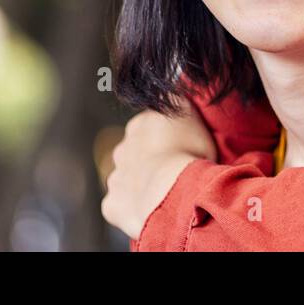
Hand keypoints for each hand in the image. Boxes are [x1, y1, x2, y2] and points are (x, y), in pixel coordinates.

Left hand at [101, 104, 217, 239]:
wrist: (170, 189)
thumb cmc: (189, 154)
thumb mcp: (191, 116)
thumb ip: (178, 106)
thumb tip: (172, 94)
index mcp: (141, 124)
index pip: (151, 128)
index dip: (166, 141)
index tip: (181, 151)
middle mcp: (123, 148)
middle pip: (135, 154)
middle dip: (149, 163)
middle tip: (172, 174)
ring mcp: (115, 177)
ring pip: (127, 181)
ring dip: (141, 187)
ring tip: (164, 196)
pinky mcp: (111, 203)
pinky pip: (121, 207)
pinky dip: (133, 210)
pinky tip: (152, 211)